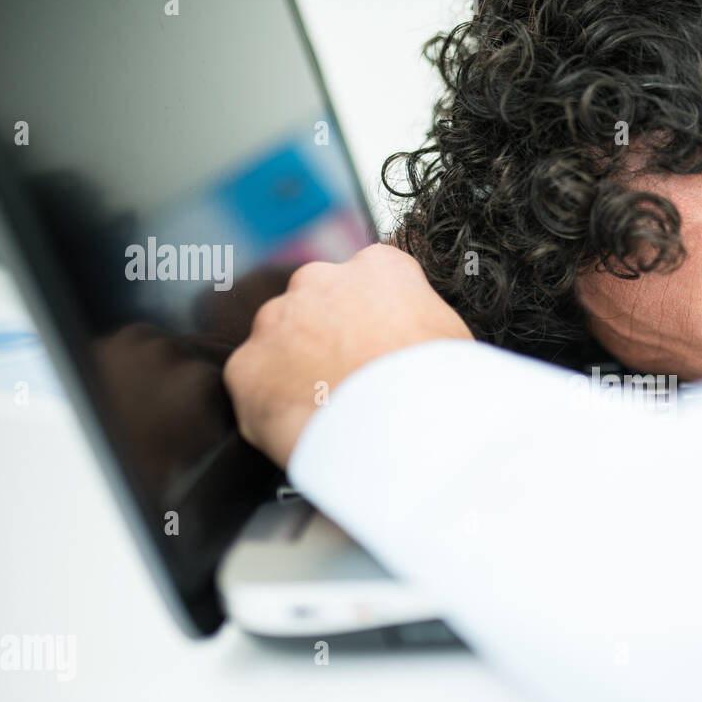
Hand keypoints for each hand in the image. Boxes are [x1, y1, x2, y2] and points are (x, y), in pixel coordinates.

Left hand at [223, 243, 472, 466]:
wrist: (405, 433)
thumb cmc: (442, 389)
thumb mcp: (455, 340)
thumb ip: (421, 324)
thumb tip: (416, 344)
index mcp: (379, 268)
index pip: (367, 280)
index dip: (371, 320)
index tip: (376, 348)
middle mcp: (319, 281)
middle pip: (315, 306)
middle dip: (326, 340)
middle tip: (350, 384)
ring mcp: (277, 322)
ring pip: (279, 342)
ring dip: (295, 370)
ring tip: (328, 412)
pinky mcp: (246, 367)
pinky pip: (254, 386)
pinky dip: (272, 407)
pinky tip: (303, 429)